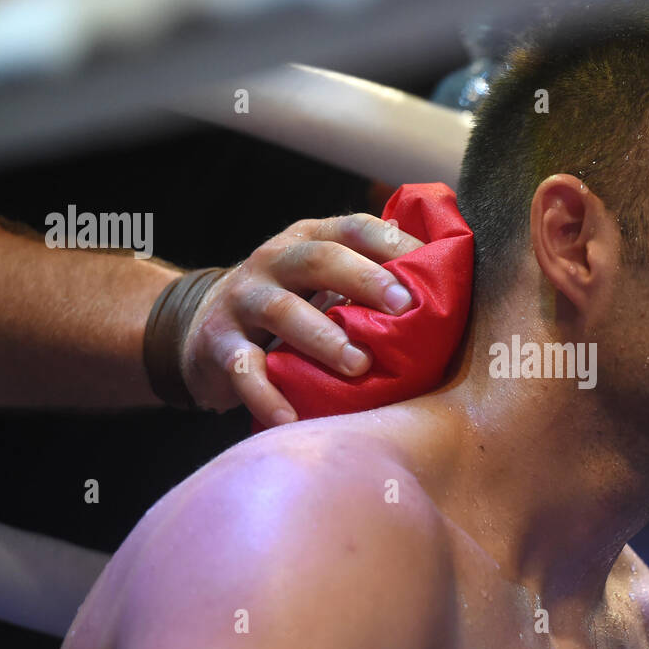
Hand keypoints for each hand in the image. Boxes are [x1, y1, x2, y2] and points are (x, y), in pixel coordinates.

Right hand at [180, 213, 422, 426]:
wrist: (201, 329)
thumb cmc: (288, 304)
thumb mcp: (322, 280)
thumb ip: (370, 275)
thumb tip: (447, 275)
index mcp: (309, 239)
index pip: (355, 228)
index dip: (392, 244)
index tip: (430, 269)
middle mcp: (274, 261)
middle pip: (320, 259)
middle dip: (364, 280)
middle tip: (403, 309)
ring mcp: (243, 300)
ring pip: (283, 310)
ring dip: (324, 338)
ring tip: (358, 365)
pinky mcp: (219, 344)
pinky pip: (243, 369)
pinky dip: (267, 395)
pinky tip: (292, 420)